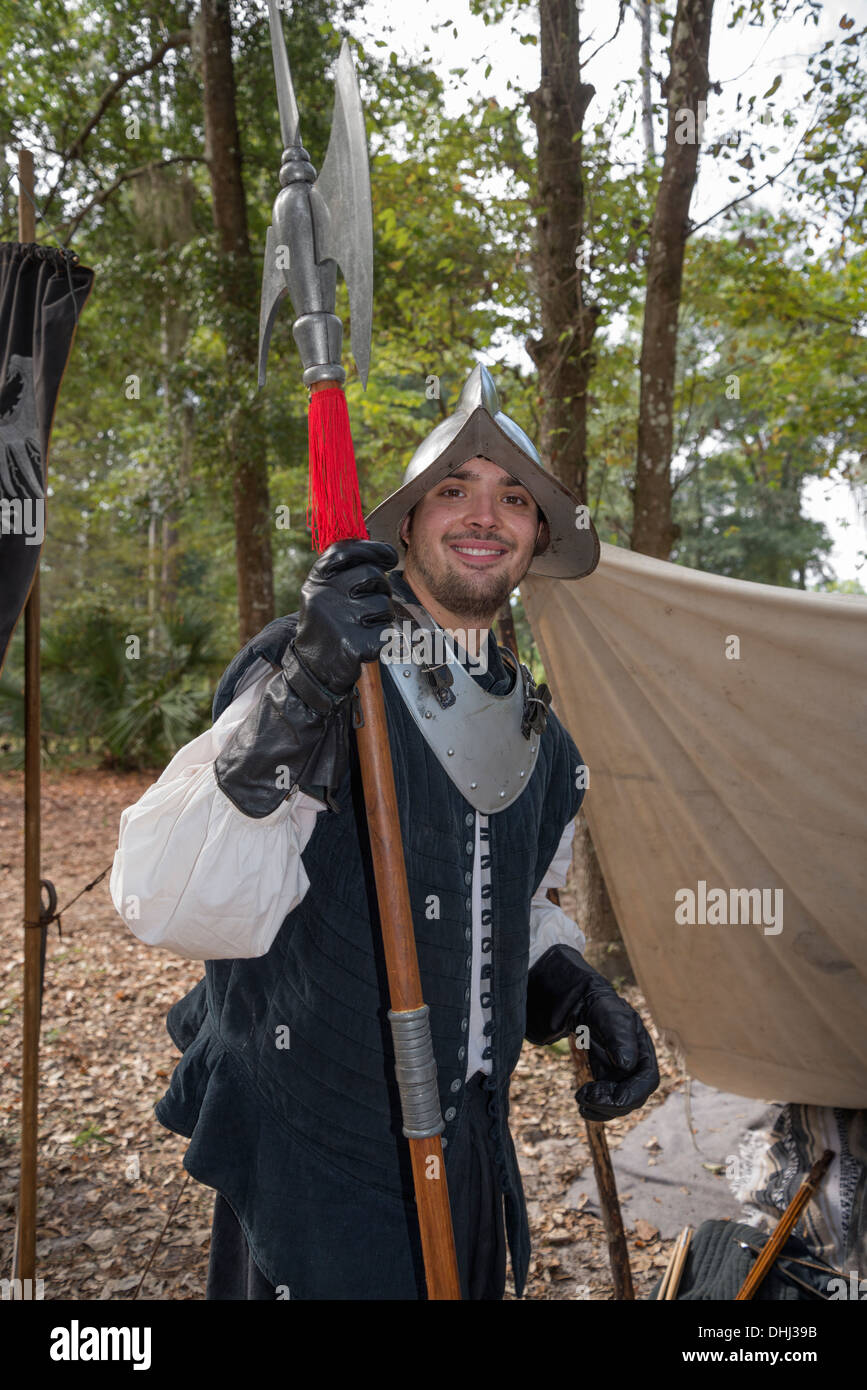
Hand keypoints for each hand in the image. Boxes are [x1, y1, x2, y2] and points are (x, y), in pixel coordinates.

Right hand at [292, 538, 397, 699]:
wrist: (313, 667)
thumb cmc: (327, 623)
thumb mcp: (325, 590)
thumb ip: (347, 569)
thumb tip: (383, 553)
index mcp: (318, 579)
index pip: (348, 550)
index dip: (374, 549)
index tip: (388, 556)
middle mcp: (324, 595)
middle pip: (373, 575)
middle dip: (381, 588)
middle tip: (372, 603)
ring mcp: (338, 619)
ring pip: (383, 605)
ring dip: (382, 616)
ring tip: (364, 625)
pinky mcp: (352, 644)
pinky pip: (386, 632)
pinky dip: (382, 639)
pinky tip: (365, 642)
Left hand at [573, 987, 658, 1122]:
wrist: (585, 1008)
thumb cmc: (602, 1008)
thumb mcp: (610, 1017)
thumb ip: (620, 1038)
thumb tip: (628, 1065)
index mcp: (644, 1053)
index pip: (648, 1081)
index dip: (633, 1093)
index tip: (615, 1099)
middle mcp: (637, 1069)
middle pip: (633, 1098)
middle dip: (612, 1104)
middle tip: (586, 1095)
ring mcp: (622, 1078)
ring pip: (619, 1106)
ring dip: (601, 1108)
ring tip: (580, 1097)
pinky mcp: (608, 1083)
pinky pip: (606, 1104)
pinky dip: (595, 1109)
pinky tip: (581, 1105)